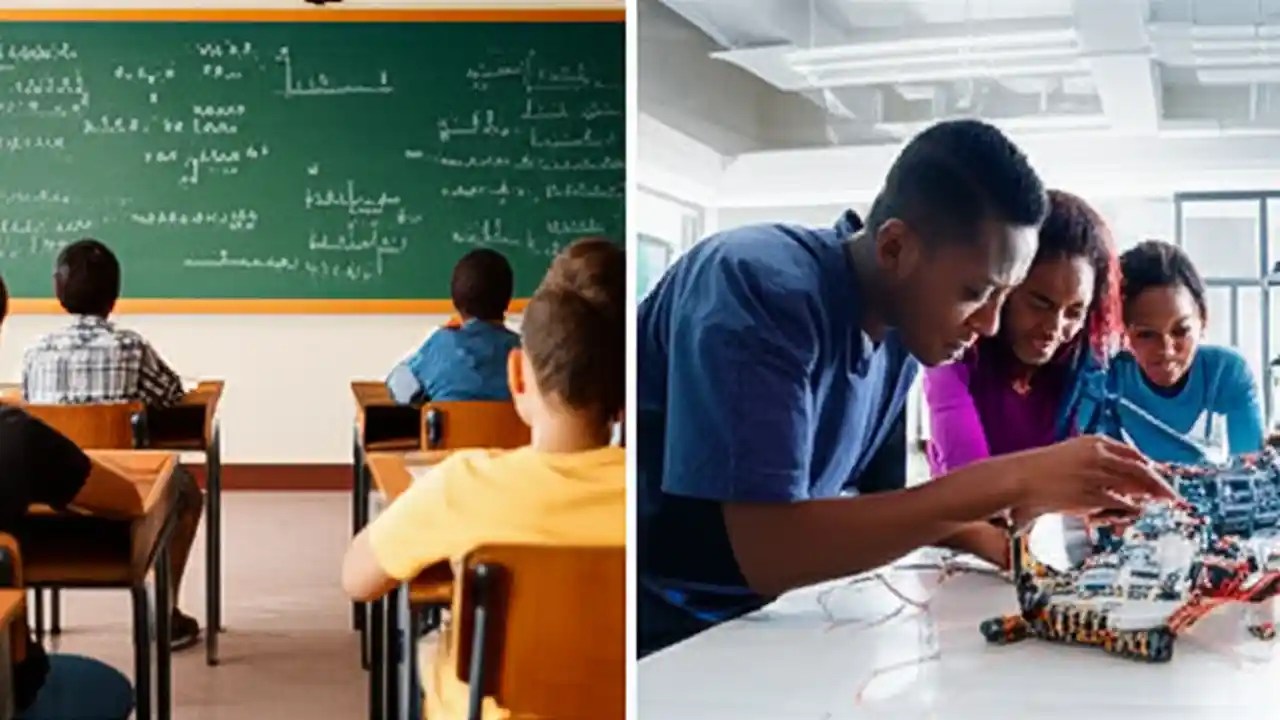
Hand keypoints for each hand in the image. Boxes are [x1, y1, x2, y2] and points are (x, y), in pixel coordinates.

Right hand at [1005, 435, 1175, 529]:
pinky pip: (1121, 502)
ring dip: (1149, 496)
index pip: (1133, 453)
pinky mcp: (1093, 494)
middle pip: (1141, 469)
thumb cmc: (1040, 470)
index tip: (1160, 477)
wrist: (1019, 479)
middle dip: (1160, 483)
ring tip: (1158, 503)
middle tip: (1173, 495)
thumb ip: (1096, 463)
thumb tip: (1119, 478)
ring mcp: (1097, 474)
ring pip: (1135, 486)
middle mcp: (1100, 455)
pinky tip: (1135, 511)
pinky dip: (1131, 508)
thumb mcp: (1070, 456)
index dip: (1150, 467)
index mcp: (1094, 442)